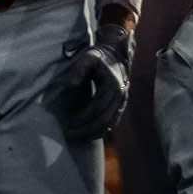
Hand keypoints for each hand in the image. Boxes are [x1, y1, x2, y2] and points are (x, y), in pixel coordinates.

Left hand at [62, 23, 132, 140]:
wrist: (117, 55)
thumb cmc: (99, 57)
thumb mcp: (87, 58)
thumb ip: (78, 70)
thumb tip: (69, 86)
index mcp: (112, 85)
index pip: (97, 107)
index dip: (84, 117)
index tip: (70, 124)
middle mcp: (120, 96)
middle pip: (104, 120)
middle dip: (87, 130)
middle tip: (70, 135)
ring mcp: (122, 102)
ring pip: (109, 124)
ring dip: (94, 133)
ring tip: (78, 138)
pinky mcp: (121, 106)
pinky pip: (113, 122)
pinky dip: (102, 131)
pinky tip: (90, 135)